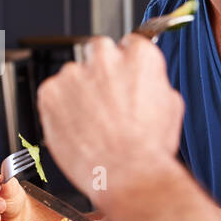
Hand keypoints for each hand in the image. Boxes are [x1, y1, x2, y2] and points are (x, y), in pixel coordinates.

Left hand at [36, 35, 183, 212]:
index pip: (128, 44)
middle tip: (104, 100)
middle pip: (98, 50)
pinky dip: (59, 107)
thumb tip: (145, 80)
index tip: (122, 78)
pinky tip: (75, 128)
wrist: (125, 176)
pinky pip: (52, 93)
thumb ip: (153, 83)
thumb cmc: (149, 149)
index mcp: (139, 57)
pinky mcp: (50, 92)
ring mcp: (75, 73)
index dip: (125, 64)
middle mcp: (105, 58)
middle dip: (100, 70)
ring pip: (73, 74)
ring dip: (78, 91)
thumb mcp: (169, 107)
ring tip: (91, 123)